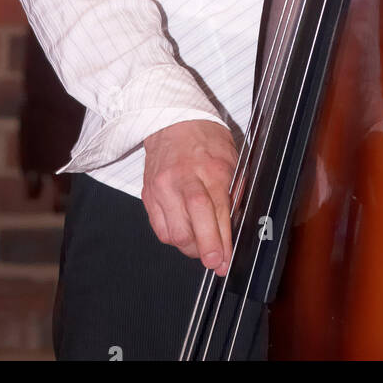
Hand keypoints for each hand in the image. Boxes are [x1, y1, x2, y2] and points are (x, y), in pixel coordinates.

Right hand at [142, 119, 237, 273]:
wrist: (173, 120)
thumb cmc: (205, 138)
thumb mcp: (232, 159)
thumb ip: (233, 192)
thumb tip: (233, 227)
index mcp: (210, 169)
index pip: (216, 212)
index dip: (222, 241)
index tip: (225, 260)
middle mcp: (183, 179)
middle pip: (191, 226)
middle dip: (205, 251)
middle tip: (216, 261)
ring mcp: (162, 188)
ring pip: (173, 233)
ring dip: (190, 247)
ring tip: (201, 244)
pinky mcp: (148, 195)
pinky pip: (160, 229)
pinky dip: (174, 237)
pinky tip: (184, 232)